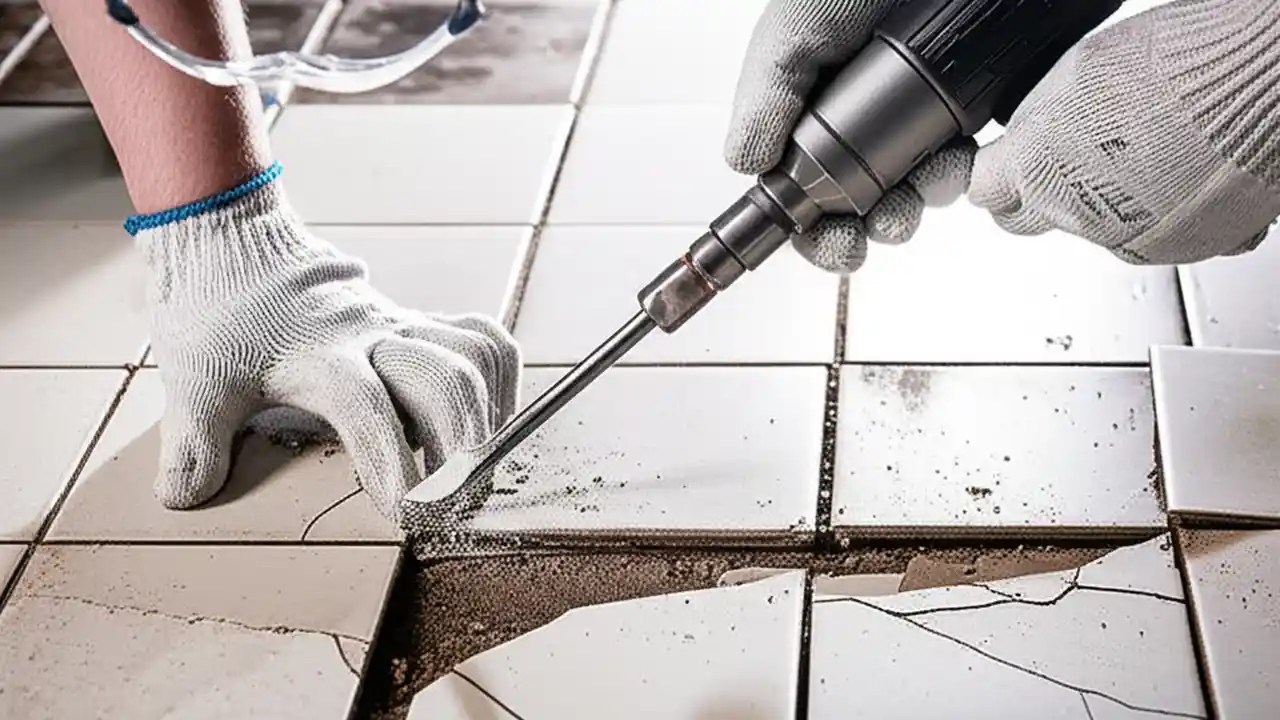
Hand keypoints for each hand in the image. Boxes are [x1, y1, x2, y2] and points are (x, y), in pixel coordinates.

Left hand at [136, 183, 519, 522]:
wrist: (234, 242)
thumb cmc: (215, 314)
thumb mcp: (192, 382)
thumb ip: (194, 444)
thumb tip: (185, 499)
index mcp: (315, 355)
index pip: (366, 408)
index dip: (391, 459)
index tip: (404, 510)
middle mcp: (370, 336)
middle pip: (443, 380)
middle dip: (461, 447)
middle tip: (455, 501)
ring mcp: (402, 325)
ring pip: (474, 355)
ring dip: (489, 414)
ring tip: (478, 466)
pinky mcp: (419, 320)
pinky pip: (482, 337)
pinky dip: (501, 376)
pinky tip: (493, 417)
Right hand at [725, 0, 974, 272]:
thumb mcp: (792, 33)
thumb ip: (767, 96)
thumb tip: (744, 162)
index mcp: (805, 125)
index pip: (803, 203)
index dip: (817, 236)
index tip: (838, 246)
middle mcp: (854, 134)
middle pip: (860, 213)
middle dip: (875, 228)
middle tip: (888, 221)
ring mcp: (906, 129)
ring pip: (912, 197)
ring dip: (922, 201)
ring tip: (930, 174)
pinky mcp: (954, 117)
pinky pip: (959, 168)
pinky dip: (959, 171)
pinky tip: (958, 152)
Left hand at [970, 0, 1279, 263]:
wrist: (1262, 84)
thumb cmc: (1180, 63)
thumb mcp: (1080, 71)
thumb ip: (1043, 116)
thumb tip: (1031, 133)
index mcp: (1038, 169)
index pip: (985, 190)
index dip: (991, 176)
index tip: (993, 171)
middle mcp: (1080, 216)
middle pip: (1036, 218)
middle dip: (1041, 195)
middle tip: (1070, 161)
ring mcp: (1135, 238)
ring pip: (1104, 229)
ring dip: (1115, 201)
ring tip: (1154, 149)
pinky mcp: (1190, 246)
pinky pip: (1169, 232)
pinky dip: (1176, 209)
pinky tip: (1193, 170)